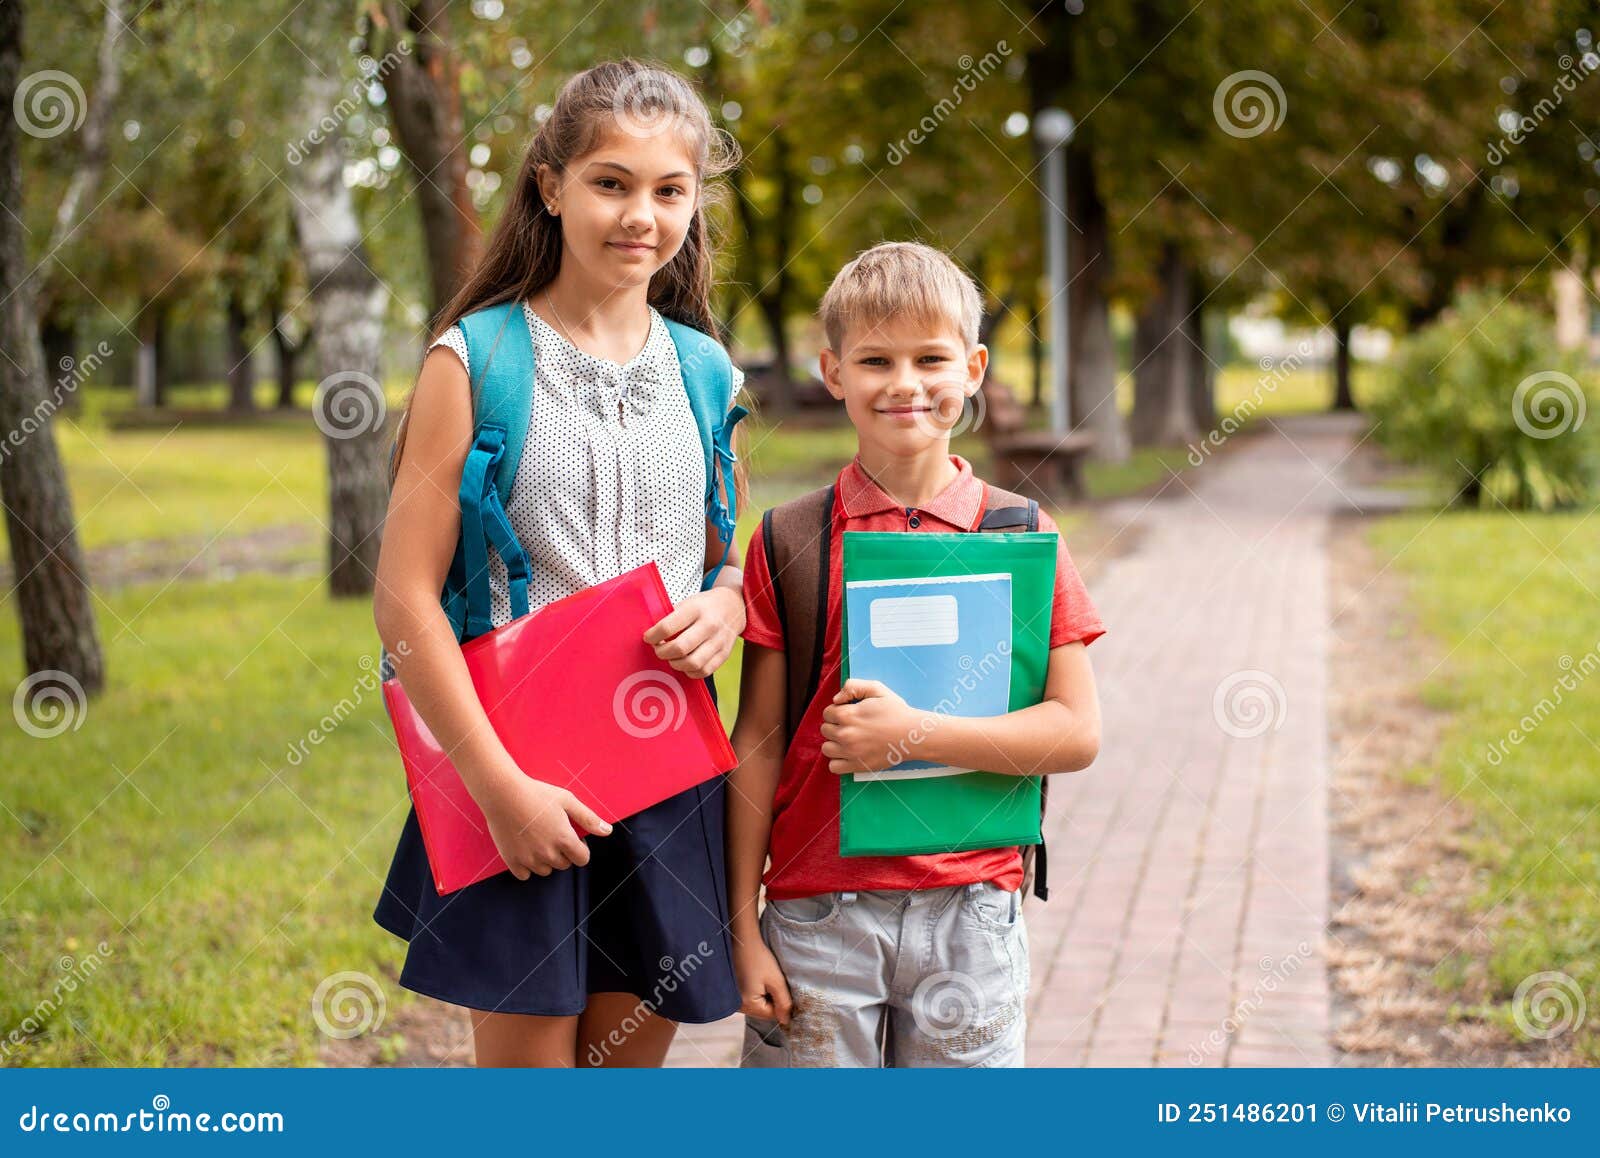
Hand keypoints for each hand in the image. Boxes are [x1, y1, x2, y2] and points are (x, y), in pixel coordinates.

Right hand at [479, 769, 611, 879]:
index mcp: (564, 839)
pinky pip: (525, 875)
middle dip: (563, 852)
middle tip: (552, 833)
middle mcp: (548, 853)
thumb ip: (588, 818)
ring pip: (545, 870)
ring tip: (537, 838)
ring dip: (546, 859)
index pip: (582, 859)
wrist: (503, 793)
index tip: (572, 836)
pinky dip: (527, 866)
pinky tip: (525, 848)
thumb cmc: (537, 793)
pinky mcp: (511, 861)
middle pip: (564, 865)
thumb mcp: (567, 800)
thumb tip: (608, 831)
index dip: (580, 848)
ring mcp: (529, 859)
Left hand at [642, 585, 744, 679]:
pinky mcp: (724, 654)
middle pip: (679, 648)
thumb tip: (650, 636)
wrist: (734, 606)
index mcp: (696, 609)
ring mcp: (719, 641)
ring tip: (671, 657)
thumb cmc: (704, 606)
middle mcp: (709, 625)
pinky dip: (690, 671)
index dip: (652, 636)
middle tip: (658, 649)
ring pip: (692, 663)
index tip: (648, 638)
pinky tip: (685, 663)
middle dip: (662, 652)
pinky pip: (703, 671)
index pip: (667, 627)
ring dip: (675, 663)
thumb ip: (671, 618)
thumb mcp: (687, 602)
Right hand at [734, 937, 792, 1025]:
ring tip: (763, 976)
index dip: (782, 1002)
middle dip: (772, 998)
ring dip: (763, 994)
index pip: (772, 1014)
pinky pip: (748, 997)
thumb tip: (786, 1021)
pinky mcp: (731, 992)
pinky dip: (755, 990)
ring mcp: (733, 1000)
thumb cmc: (759, 958)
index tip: (782, 986)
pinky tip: (756, 976)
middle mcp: (737, 1006)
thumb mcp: (776, 981)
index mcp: (748, 1005)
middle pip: (763, 1011)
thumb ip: (784, 1003)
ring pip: (756, 1004)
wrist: (741, 940)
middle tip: (773, 980)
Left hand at [819, 679, 924, 773]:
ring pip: (826, 748)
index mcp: (848, 714)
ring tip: (848, 740)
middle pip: (825, 730)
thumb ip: (853, 686)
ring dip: (834, 743)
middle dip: (835, 726)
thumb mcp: (877, 689)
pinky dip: (837, 761)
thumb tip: (836, 699)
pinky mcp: (857, 766)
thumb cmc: (896, 711)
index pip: (827, 713)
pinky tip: (848, 754)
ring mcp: (850, 752)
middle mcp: (846, 734)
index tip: (849, 713)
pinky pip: (834, 766)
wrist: (912, 735)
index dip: (837, 711)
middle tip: (851, 726)